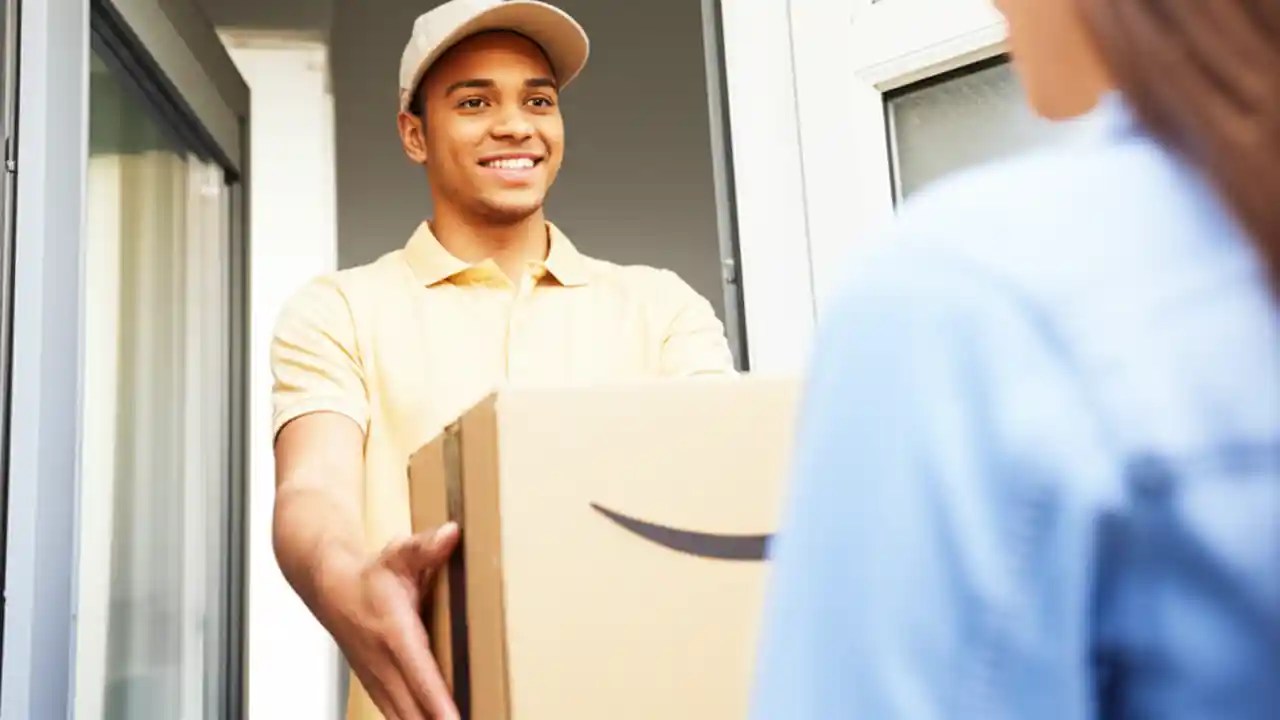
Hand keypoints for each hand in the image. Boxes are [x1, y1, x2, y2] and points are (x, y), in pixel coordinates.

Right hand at [323, 523, 460, 719]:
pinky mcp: (376, 687)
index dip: (438, 703)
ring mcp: (377, 679)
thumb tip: (451, 533)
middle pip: (412, 709)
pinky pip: (394, 714)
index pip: (421, 676)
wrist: (329, 587)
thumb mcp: (399, 554)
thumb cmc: (370, 575)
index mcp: (395, 634)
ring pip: (401, 716)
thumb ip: (426, 547)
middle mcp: (384, 663)